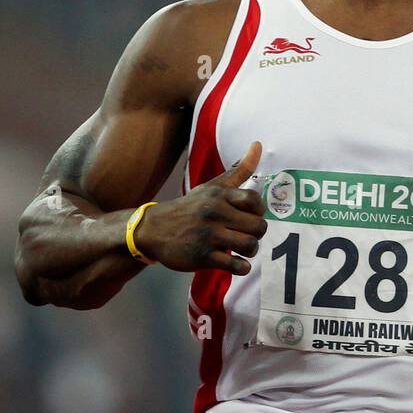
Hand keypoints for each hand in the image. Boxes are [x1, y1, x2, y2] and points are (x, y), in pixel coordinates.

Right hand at [133, 141, 267, 274]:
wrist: (154, 229)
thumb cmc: (191, 207)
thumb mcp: (212, 186)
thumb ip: (239, 169)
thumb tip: (259, 144)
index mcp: (219, 196)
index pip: (255, 201)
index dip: (258, 211)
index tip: (250, 215)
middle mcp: (214, 214)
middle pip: (258, 227)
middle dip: (256, 233)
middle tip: (246, 234)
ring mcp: (208, 236)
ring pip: (249, 246)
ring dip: (250, 251)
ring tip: (241, 249)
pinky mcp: (202, 257)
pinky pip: (235, 266)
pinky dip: (241, 267)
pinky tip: (235, 262)